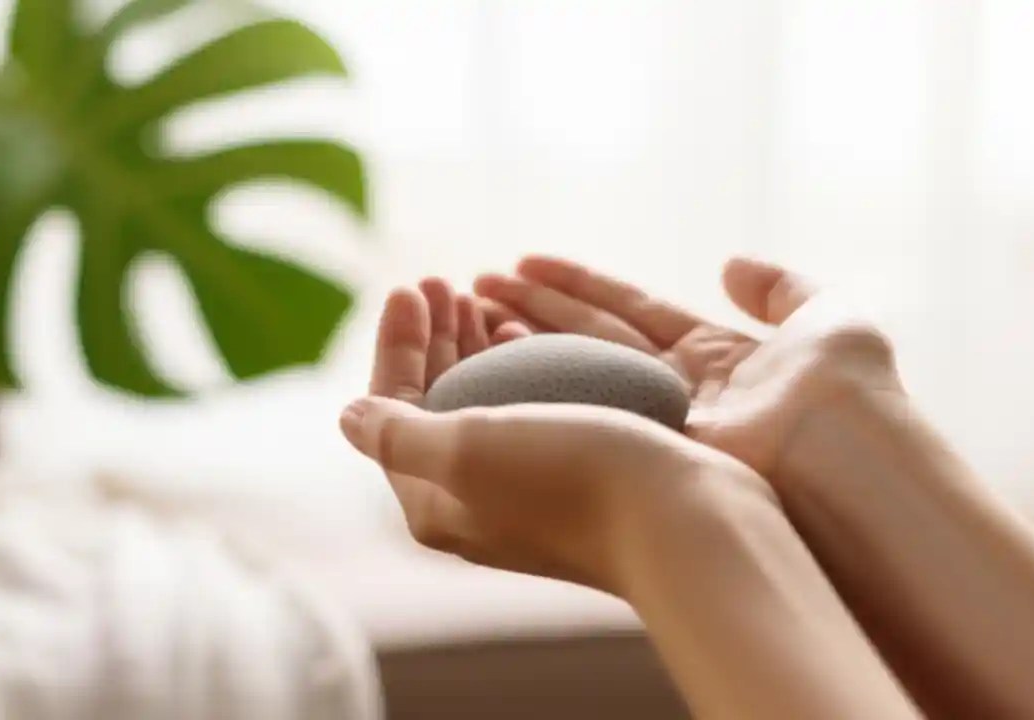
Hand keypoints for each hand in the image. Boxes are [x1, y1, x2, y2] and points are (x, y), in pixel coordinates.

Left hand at [341, 280, 773, 593]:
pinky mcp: (576, 474)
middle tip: (442, 281)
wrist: (686, 521)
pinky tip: (527, 332)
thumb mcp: (466, 449)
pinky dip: (519, 362)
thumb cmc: (573, 479)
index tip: (411, 286)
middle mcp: (475, 500)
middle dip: (433, 338)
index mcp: (436, 501)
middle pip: (436, 404)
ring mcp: (527, 488)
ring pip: (484, 401)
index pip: (392, 411)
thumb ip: (399, 433)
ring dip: (472, 344)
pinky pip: (529, 406)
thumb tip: (348, 417)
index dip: (396, 345)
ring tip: (479, 294)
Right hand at [472, 256, 903, 483]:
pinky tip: (489, 357)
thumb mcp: (827, 317)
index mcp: (714, 354)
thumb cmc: (848, 392)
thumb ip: (781, 287)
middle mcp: (674, 388)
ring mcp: (652, 421)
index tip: (525, 262)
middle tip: (476, 284)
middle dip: (534, 307)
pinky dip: (534, 382)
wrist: (848, 460)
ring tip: (470, 306)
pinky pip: (578, 404)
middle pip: (591, 336)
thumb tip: (731, 263)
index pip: (630, 309)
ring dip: (523, 336)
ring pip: (575, 367)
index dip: (578, 285)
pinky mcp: (637, 448)